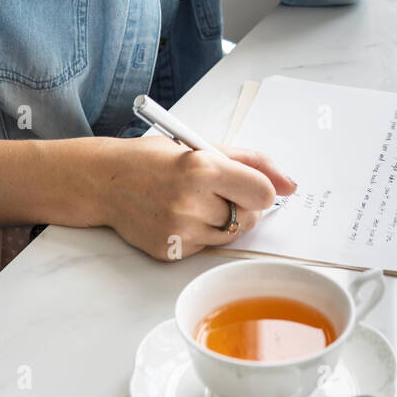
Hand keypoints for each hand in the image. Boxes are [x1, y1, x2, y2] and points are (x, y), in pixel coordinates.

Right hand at [95, 133, 296, 261]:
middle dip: (243, 204)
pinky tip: (180, 216)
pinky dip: (203, 234)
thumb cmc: (155, 159)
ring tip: (197, 201)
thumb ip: (252, 162)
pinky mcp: (170, 251)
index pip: (263, 193)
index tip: (250, 183)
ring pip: (232, 235)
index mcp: (203, 168)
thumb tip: (291, 184)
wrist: (104, 181)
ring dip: (225, 220)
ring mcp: (179, 230)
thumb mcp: (202, 146)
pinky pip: (207, 247)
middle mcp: (191, 202)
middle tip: (218, 190)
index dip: (262, 189)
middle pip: (250, 217)